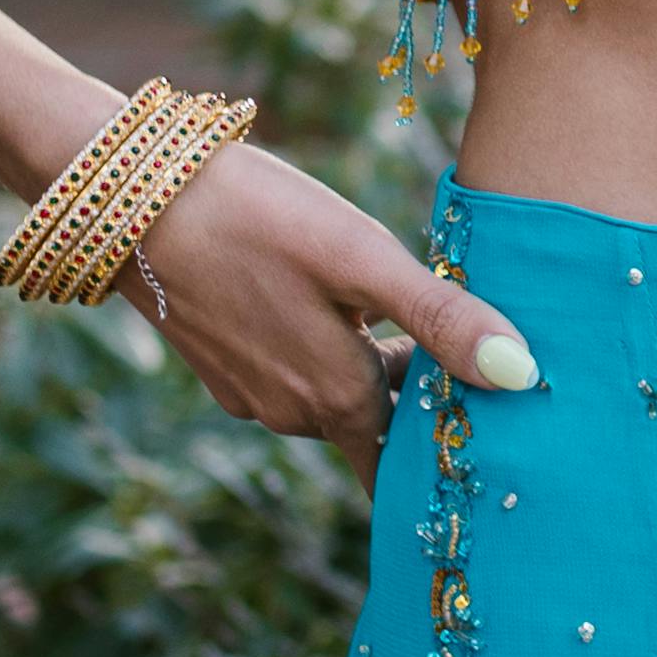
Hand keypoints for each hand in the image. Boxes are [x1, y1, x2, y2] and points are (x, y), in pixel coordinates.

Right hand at [128, 134, 538, 479]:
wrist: (134, 200)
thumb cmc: (259, 220)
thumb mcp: (362, 261)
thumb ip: (441, 318)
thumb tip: (522, 374)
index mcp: (339, 400)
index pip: (411, 457)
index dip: (451, 436)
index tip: (493, 407)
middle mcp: (294, 413)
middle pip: (380, 422)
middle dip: (420, 389)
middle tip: (462, 327)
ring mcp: (251, 393)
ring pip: (337, 394)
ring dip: (375, 362)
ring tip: (406, 303)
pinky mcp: (222, 364)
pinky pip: (295, 372)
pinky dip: (326, 347)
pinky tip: (337, 296)